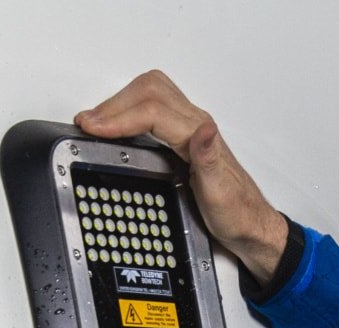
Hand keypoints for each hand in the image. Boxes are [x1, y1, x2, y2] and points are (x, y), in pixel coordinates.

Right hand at [76, 71, 290, 285]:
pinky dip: (127, 110)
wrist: (251, 227)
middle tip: (87, 124)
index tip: (94, 128)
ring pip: (149, 93)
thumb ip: (209, 160)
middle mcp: (196, 124)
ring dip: (119, 102)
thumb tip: (205, 129)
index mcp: (200, 134)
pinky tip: (116, 125)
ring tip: (95, 122)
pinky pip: (151, 108)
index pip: (152, 110)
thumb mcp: (221, 194)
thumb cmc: (237, 214)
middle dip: (113, 104)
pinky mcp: (183, 136)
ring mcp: (189, 127)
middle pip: (148, 90)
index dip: (119, 116)